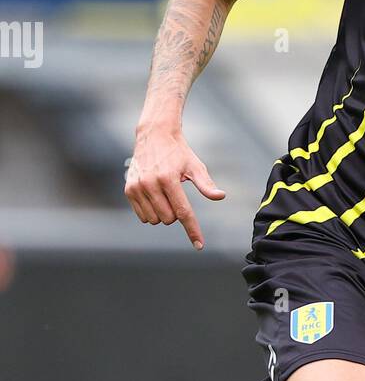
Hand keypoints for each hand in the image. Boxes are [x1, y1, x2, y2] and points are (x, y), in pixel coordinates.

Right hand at [125, 129, 224, 249]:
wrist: (154, 136)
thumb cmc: (178, 152)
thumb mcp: (195, 166)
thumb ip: (206, 184)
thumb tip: (220, 196)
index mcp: (169, 179)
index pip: (183, 212)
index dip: (192, 230)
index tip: (199, 245)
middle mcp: (150, 184)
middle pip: (169, 219)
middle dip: (175, 213)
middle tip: (176, 196)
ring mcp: (137, 187)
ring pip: (155, 220)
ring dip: (163, 214)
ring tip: (165, 195)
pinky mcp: (129, 190)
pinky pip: (142, 216)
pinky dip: (151, 212)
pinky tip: (154, 196)